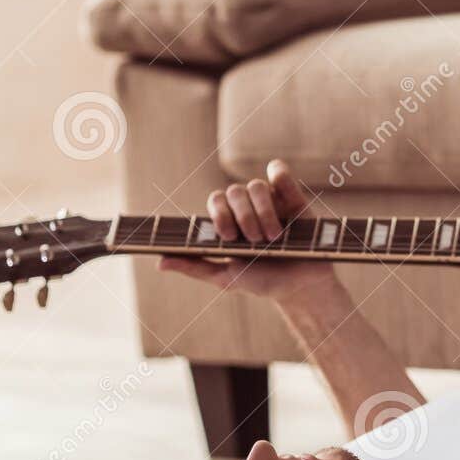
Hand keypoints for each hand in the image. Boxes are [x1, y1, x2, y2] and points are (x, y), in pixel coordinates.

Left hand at [159, 160, 337, 305]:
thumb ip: (195, 267)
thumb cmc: (262, 282)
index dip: (220, 213)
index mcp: (229, 221)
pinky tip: (282, 196)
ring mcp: (271, 200)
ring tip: (273, 237)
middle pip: (234, 191)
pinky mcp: (293, 197)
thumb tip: (159, 263)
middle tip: (254, 240)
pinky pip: (280, 172)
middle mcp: (247, 207)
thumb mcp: (226, 277)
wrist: (300, 287)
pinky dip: (279, 174)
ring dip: (263, 211)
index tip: (228, 236)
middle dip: (243, 216)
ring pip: (257, 186)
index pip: (216, 201)